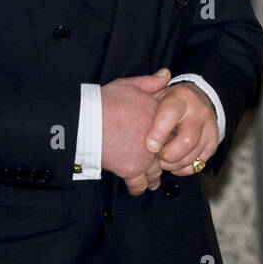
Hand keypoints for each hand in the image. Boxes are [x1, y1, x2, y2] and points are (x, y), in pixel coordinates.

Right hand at [101, 68, 171, 194]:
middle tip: (163, 165)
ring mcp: (146, 156)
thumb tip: (166, 74)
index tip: (168, 141)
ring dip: (153, 176)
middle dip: (165, 160)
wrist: (90, 120)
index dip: (170, 137)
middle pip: (167, 154)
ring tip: (153, 181)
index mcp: (159, 118)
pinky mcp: (132, 169)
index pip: (172, 131)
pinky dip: (139, 187)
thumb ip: (151, 82)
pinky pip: (139, 184)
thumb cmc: (108, 101)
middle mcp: (157, 139)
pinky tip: (137, 189)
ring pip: (155, 172)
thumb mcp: (131, 85)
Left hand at [146, 81, 218, 176]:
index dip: (158, 133)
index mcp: (181, 97)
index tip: (149, 146)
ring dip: (173, 164)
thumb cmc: (169, 102)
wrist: (197, 102)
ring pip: (192, 157)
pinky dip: (182, 168)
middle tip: (156, 155)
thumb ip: (147, 87)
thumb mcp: (156, 92)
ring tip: (163, 158)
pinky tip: (174, 160)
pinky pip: (197, 165)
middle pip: (187, 141)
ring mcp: (209, 128)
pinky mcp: (213, 144)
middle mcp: (199, 112)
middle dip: (167, 155)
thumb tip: (153, 79)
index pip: (171, 114)